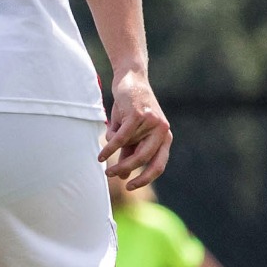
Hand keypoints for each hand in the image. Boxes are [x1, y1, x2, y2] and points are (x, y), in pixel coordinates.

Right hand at [101, 68, 170, 188]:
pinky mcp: (138, 115)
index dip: (144, 179)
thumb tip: (124, 176)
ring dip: (113, 153)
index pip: (158, 165)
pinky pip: (121, 138)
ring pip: (128, 146)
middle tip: (110, 175)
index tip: (130, 187)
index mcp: (164, 138)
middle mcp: (161, 131)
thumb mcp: (132, 133)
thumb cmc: (131, 109)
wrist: (131, 80)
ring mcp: (151, 122)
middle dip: (125, 169)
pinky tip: (101, 156)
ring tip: (102, 159)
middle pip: (144, 159)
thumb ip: (130, 152)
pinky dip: (110, 148)